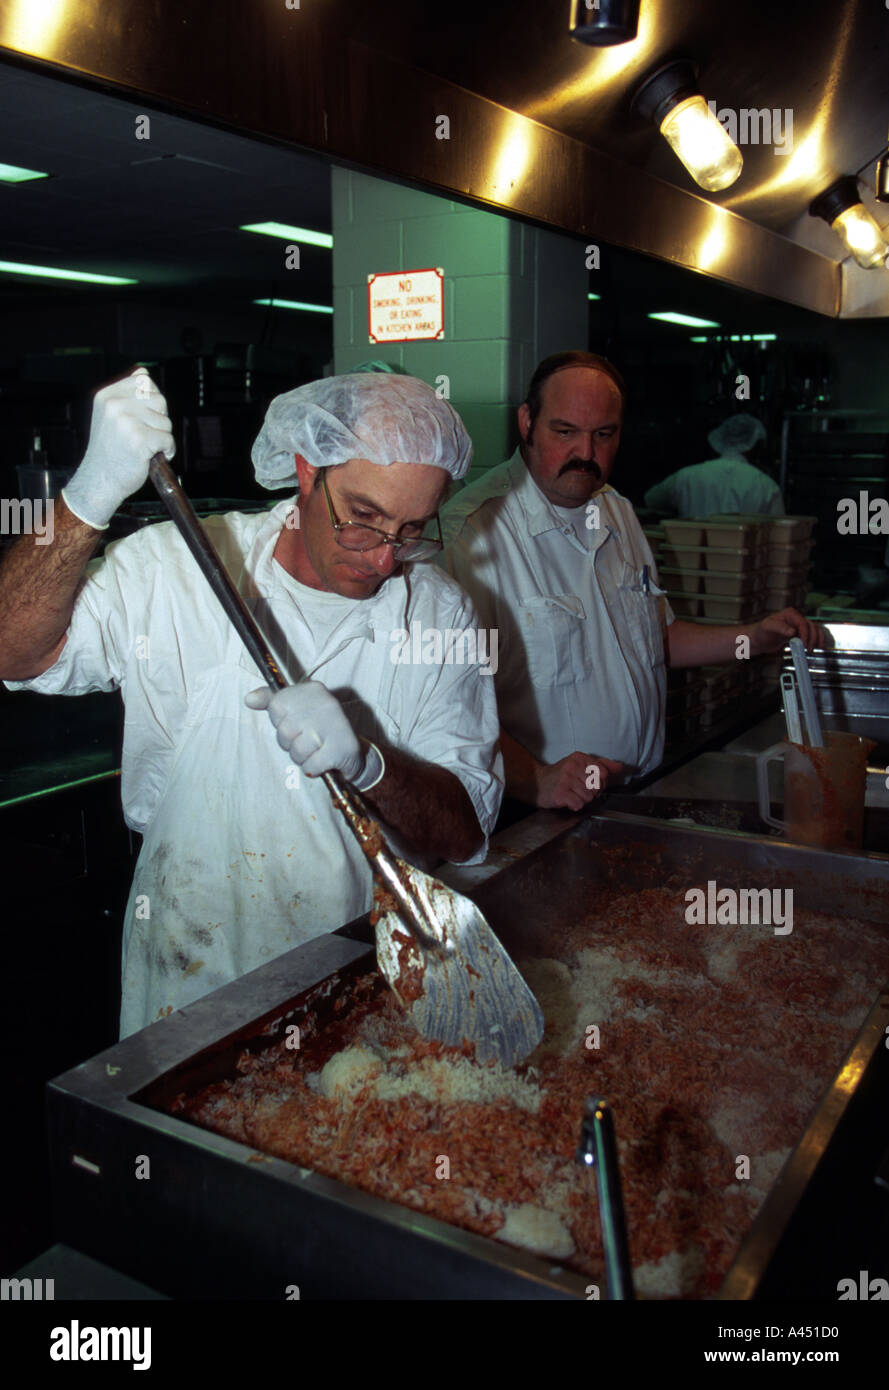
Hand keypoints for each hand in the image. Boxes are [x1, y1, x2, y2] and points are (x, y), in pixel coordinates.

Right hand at [62, 367, 174, 529]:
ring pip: (165, 421)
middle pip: (159, 400)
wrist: (99, 481)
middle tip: (143, 436)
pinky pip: (168, 439)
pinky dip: (166, 451)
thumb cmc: (110, 451)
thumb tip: (143, 371)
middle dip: (159, 420)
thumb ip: (127, 395)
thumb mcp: (111, 416)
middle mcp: (114, 404)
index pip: (144, 380)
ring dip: (161, 437)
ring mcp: (126, 421)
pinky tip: (150, 457)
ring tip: (144, 448)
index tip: (142, 418)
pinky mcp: (139, 439)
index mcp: (107, 395)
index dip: (151, 400)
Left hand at [246, 680, 380, 787]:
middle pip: (285, 731)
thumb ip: (272, 701)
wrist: (353, 753)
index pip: (277, 706)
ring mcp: (334, 726)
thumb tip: (249, 699)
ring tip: (316, 752)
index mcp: (313, 690)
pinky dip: (314, 769)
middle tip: (307, 742)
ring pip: (297, 751)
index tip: (298, 724)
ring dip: (303, 758)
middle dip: (291, 744)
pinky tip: (324, 762)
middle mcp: (325, 703)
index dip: (282, 722)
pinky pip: (311, 766)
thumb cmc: (319, 729)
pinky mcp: (341, 749)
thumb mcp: (297, 710)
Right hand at [535, 751, 624, 811]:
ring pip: (589, 797)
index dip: (600, 782)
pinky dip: (574, 805)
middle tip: (579, 789)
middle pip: (597, 786)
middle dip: (591, 792)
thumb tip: (619, 767)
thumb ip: (602, 765)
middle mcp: (572, 766)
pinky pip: (579, 804)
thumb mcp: (580, 765)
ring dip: (582, 800)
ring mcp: (565, 779)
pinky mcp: (560, 793)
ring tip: (572, 794)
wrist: (536, 783)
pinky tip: (568, 800)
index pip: (603, 772)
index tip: (590, 782)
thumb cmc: (560, 776)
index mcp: (579, 758)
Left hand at [751, 608, 825, 656]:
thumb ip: (780, 628)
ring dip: (817, 639)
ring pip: (814, 630)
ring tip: (814, 649)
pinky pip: (811, 636)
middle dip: (812, 638)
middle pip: (811, 626)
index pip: (802, 623)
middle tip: (809, 649)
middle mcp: (796, 618)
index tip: (804, 644)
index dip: (805, 634)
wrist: (758, 639)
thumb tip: (793, 631)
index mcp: (790, 614)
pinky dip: (816, 640)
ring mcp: (798, 626)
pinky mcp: (798, 634)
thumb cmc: (760, 632)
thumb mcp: (768, 628)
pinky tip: (818, 647)